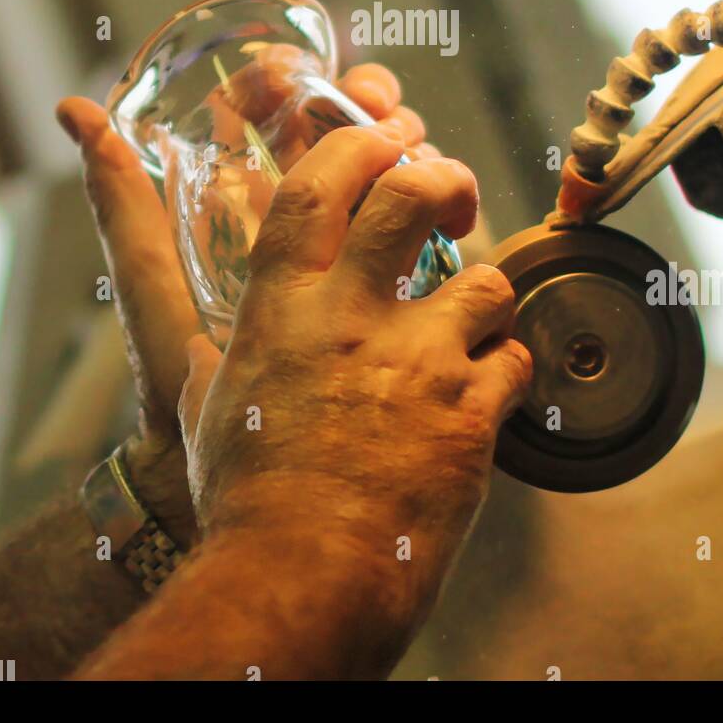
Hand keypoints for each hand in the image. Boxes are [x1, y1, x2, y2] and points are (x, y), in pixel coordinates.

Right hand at [179, 124, 531, 661]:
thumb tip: (208, 349)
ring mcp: (418, 363)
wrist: (298, 580)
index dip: (357, 147)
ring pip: (487, 278)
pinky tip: (483, 391)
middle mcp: (351, 320)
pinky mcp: (469, 412)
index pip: (320, 186)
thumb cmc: (247, 498)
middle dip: (443, 179)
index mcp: (283, 308)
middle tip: (451, 194)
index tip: (384, 143)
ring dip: (486, 294)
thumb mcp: (209, 402)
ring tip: (470, 322)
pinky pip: (514, 358)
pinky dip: (506, 368)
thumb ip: (221, 353)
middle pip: (412, 196)